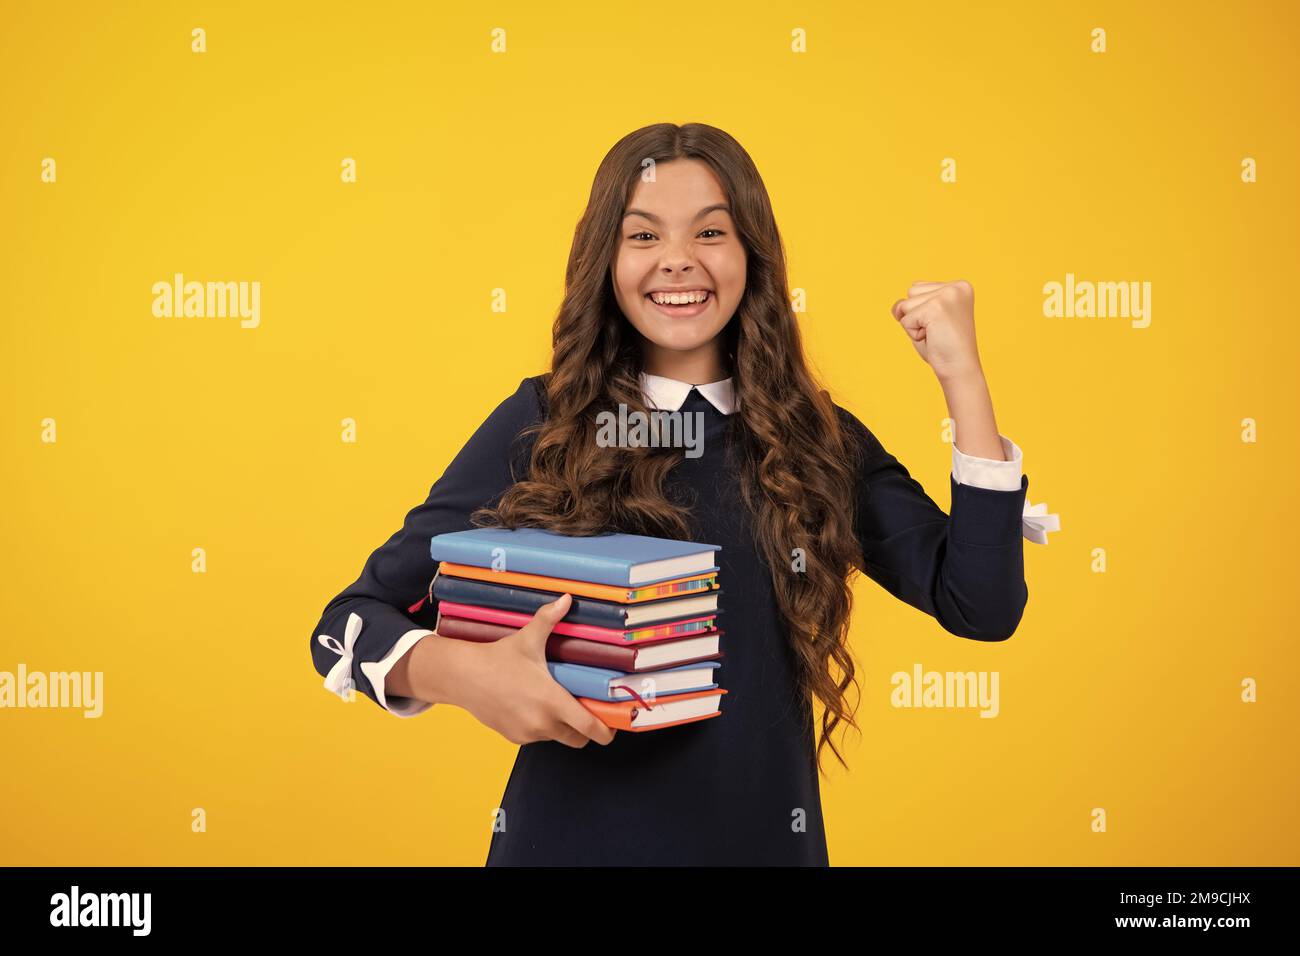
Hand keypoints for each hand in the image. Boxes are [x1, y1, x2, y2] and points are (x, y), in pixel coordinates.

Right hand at [426, 593, 616, 747]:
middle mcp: (542, 723)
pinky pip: (537, 737)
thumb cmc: (497, 659)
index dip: (606, 731)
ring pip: (556, 737)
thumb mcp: (527, 638)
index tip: (613, 727)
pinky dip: (540, 727)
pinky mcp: (514, 738)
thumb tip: (566, 599)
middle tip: (585, 710)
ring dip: (561, 727)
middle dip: (585, 730)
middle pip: (578, 739)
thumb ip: (549, 619)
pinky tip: (532, 707)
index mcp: (552, 701)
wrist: (462, 677)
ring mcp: (528, 734)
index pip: (590, 728)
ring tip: (555, 703)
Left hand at [889, 280, 983, 383]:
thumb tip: (896, 306)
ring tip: (935, 333)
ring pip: (906, 305)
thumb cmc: (944, 347)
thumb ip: (912, 305)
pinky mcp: (936, 308)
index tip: (942, 324)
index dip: (922, 311)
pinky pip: (905, 320)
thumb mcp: (927, 319)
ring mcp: (947, 295)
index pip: (918, 288)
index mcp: (959, 286)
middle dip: (917, 316)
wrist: (959, 369)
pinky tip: (933, 338)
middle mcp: (956, 286)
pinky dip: (913, 334)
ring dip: (914, 324)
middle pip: (911, 292)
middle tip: (938, 330)